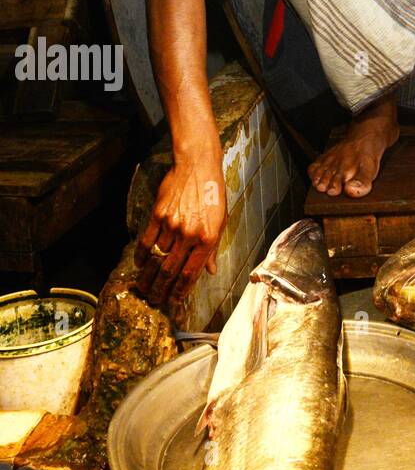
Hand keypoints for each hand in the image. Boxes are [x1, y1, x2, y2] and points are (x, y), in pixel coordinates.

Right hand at [134, 148, 225, 306]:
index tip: (175, 301)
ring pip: (158, 258)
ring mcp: (172, 225)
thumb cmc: (213, 195)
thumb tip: (209, 273)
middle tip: (155, 300)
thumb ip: (212, 250)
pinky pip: (147, 240)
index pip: (191, 273)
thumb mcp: (220, 222)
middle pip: (171, 270)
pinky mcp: (158, 215)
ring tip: (143, 288)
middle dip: (162, 289)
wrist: (198, 168)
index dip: (181, 291)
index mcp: (208, 239)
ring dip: (149, 276)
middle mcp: (190, 235)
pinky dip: (141, 255)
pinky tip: (139, 264)